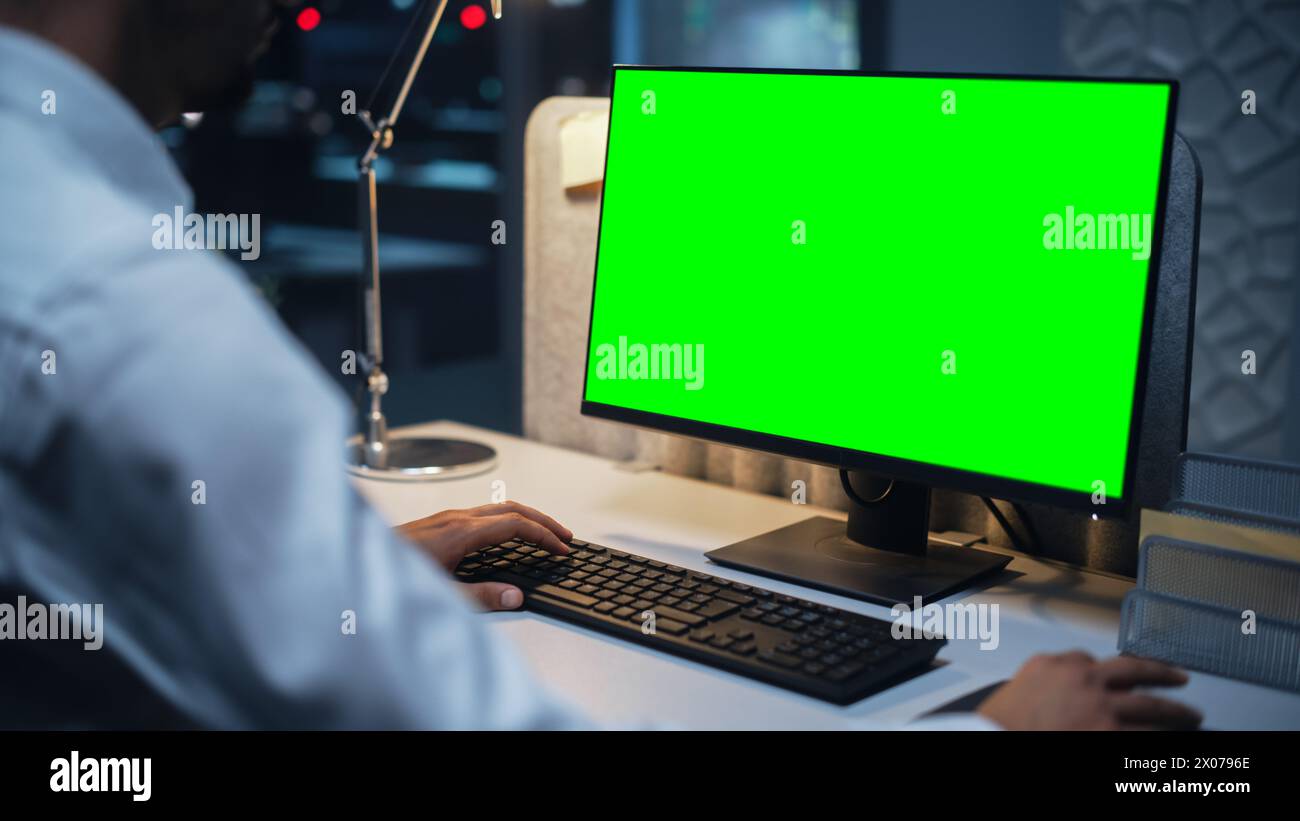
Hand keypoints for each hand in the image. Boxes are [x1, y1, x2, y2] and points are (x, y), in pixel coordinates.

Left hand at [396, 501, 572, 611]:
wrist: (353, 563)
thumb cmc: (390, 577)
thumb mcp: (440, 594)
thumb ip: (481, 596)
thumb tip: (515, 597)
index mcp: (460, 532)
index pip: (515, 524)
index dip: (544, 536)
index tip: (562, 548)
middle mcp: (455, 519)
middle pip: (512, 508)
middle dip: (543, 520)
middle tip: (565, 536)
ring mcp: (447, 518)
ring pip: (497, 508)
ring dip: (525, 518)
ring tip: (544, 535)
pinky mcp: (439, 523)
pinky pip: (483, 514)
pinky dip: (506, 520)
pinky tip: (507, 538)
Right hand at [977, 651, 1201, 729]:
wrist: (994, 738)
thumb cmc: (998, 724)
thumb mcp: (1015, 690)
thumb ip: (1043, 684)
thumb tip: (1055, 693)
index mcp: (1054, 666)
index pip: (1088, 660)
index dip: (1107, 669)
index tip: (1121, 673)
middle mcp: (1083, 680)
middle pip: (1133, 671)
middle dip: (1160, 673)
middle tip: (1179, 677)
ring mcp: (1101, 708)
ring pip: (1151, 706)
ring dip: (1177, 711)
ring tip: (1192, 716)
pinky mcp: (1111, 735)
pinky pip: (1147, 737)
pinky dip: (1165, 738)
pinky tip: (1178, 739)